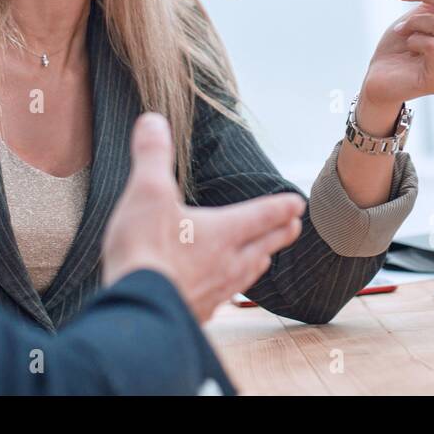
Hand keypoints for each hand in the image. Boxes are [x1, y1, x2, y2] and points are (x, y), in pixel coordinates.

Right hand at [102, 113, 305, 322]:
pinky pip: (221, 299)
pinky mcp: (195, 313)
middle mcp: (226, 263)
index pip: (261, 214)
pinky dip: (229, 291)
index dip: (280, 207)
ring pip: (246, 275)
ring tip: (264, 260)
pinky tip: (220, 294)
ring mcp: (213, 292)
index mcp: (222, 232)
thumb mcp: (146, 192)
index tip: (298, 204)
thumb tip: (153, 120)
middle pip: (262, 246)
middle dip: (279, 235)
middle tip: (295, 229)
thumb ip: (152, 155)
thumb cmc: (145, 251)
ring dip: (258, 262)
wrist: (136, 311)